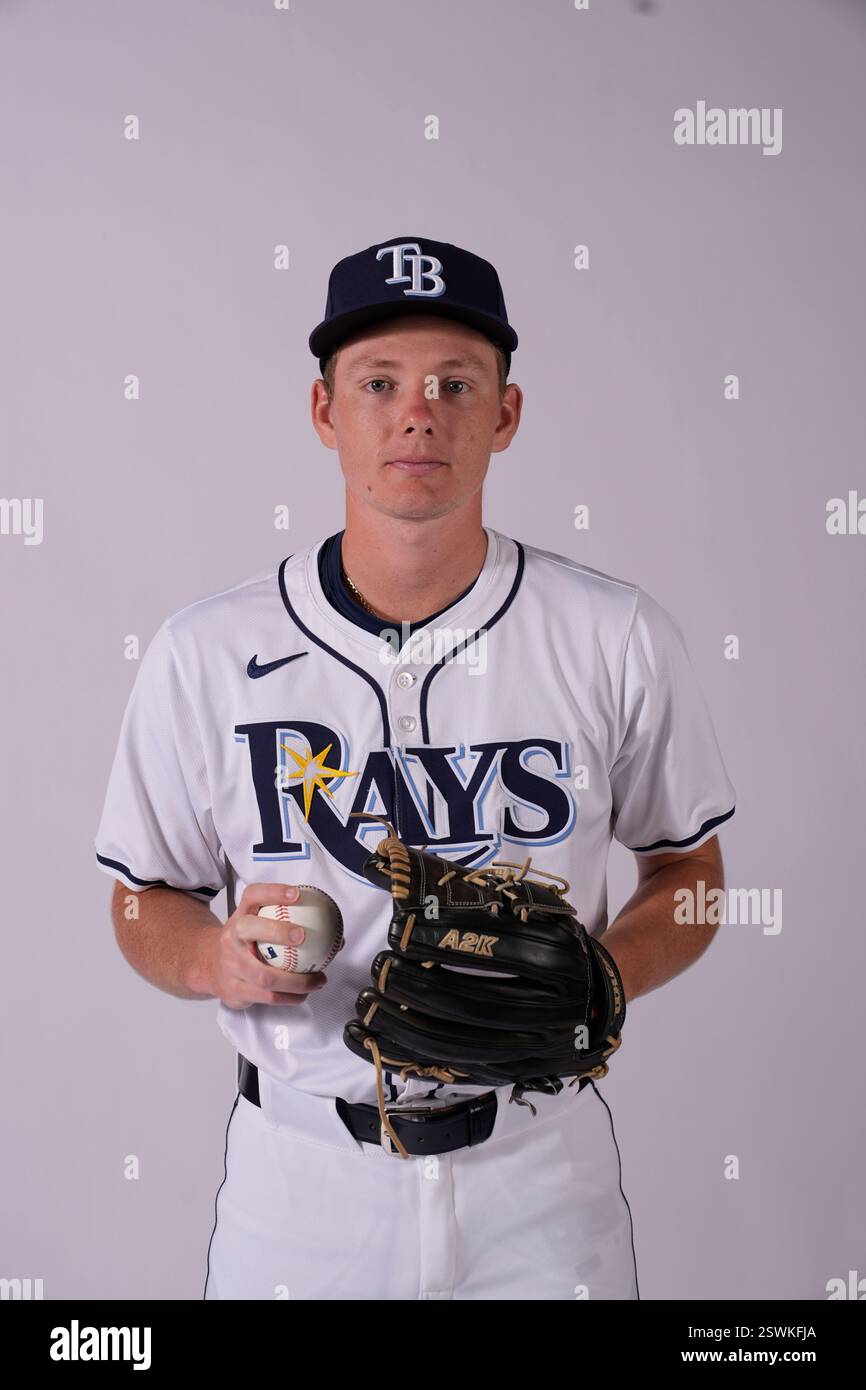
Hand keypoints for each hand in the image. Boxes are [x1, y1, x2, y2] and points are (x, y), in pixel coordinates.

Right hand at [199, 882, 326, 1009]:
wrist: (209, 966)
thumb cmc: (243, 944)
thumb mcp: (256, 926)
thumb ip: (288, 924)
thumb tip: (335, 933)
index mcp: (240, 917)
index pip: (253, 896)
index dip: (273, 892)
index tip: (296, 894)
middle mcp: (232, 938)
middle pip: (249, 929)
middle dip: (277, 931)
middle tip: (303, 936)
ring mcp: (231, 966)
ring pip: (263, 975)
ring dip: (296, 981)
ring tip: (318, 979)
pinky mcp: (235, 990)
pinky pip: (268, 997)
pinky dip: (290, 997)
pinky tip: (304, 994)